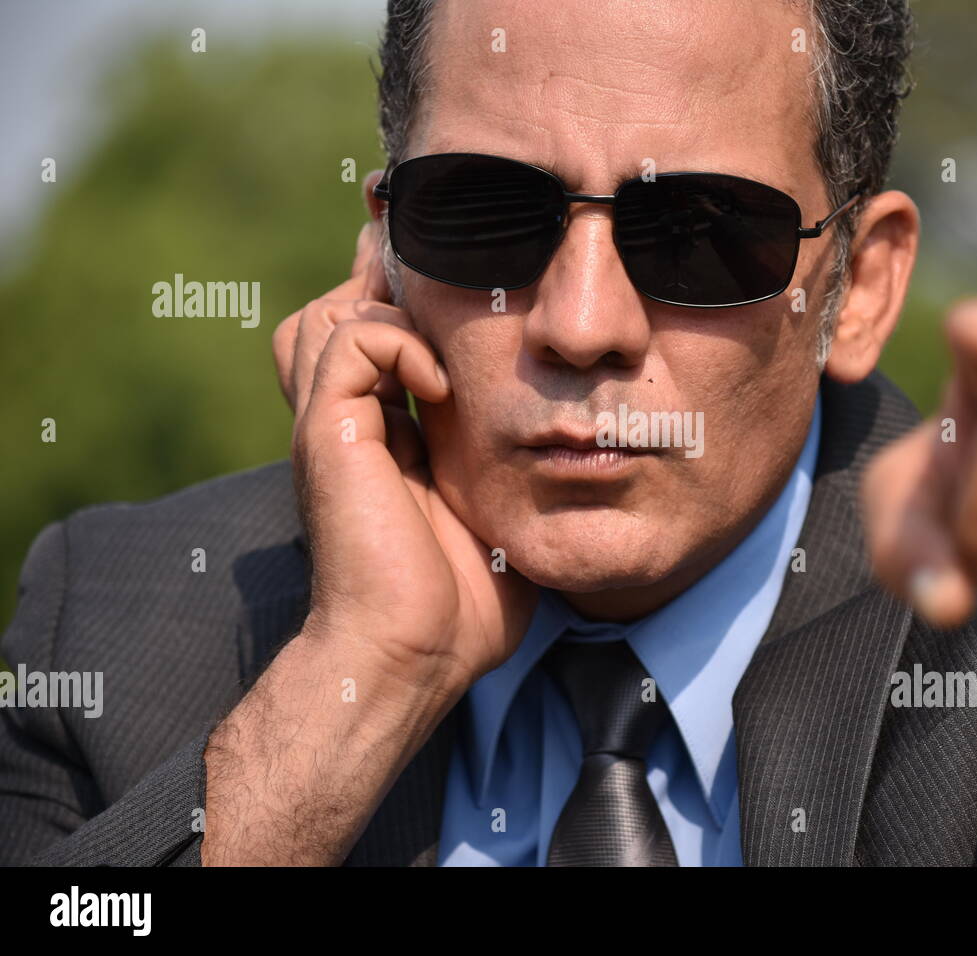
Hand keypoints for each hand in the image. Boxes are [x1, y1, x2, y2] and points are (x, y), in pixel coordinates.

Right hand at [273, 222, 537, 692]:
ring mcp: (331, 425)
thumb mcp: (497, 513)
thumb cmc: (463, 604)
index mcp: (378, 436)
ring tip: (449, 351)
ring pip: (334, 310)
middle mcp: (345, 422)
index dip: (417, 314)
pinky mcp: (330, 433)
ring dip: (398, 312)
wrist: (413, 654)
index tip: (481, 317)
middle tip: (460, 317)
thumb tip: (570, 442)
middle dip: (398, 296)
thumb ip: (507, 464)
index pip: (373, 336)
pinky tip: (441, 388)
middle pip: (338, 308)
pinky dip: (399, 344)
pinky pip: (350, 339)